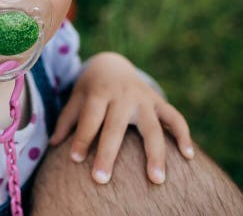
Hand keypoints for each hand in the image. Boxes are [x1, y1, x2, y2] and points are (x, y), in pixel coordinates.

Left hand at [49, 52, 193, 184]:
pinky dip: (183, 135)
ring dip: (155, 153)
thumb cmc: (91, 88)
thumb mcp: (76, 97)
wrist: (112, 64)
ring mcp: (144, 99)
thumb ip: (67, 120)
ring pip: (152, 127)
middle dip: (108, 153)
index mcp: (100, 93)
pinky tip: (189, 156)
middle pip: (115, 127)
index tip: (74, 159)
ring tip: (156, 179)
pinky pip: (175, 118)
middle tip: (101, 179)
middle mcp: (123, 96)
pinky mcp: (159, 101)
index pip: (90, 119)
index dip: (81, 138)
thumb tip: (53, 144)